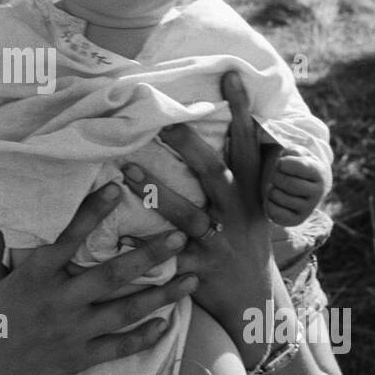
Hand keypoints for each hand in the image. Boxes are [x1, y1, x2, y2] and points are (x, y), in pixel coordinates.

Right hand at [0, 185, 197, 374]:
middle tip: (180, 236)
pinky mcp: (78, 359)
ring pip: (126, 311)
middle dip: (150, 255)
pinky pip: (119, 347)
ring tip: (192, 280)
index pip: (68, 238)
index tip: (116, 189)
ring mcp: (72, 332)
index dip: (92, 212)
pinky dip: (144, 337)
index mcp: (34, 277)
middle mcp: (59, 302)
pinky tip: (167, 325)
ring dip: (161, 295)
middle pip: (113, 274)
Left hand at [120, 71, 274, 339]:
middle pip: (215, 174)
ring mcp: (220, 243)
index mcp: (249, 192)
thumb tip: (221, 119)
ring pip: (189, 215)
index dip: (242, 110)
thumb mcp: (251, 204)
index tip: (230, 74)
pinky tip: (120, 234)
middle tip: (163, 122)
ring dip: (158, 192)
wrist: (254, 300)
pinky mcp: (202, 271)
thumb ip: (237, 169)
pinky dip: (145, 248)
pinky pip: (170, 258)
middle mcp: (237, 213)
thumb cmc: (244, 240)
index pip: (247, 145)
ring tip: (127, 171)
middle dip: (191, 147)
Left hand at [264, 150, 329, 227]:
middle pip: (287, 182)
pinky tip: (274, 199)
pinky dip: (269, 204)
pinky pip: (275, 212)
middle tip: (276, 175)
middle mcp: (318, 192)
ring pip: (278, 196)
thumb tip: (284, 159)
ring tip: (276, 187)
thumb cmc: (294, 167)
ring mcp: (308, 208)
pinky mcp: (297, 220)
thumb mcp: (296, 154)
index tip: (279, 163)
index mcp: (319, 172)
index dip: (283, 163)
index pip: (300, 167)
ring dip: (271, 189)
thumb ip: (292, 151)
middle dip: (275, 176)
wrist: (299, 186)